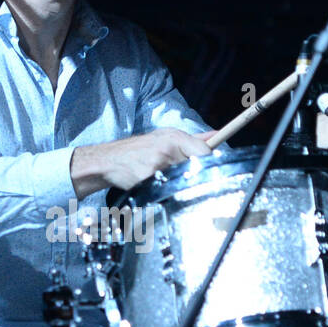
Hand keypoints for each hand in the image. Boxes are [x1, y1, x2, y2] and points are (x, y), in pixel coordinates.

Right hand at [71, 128, 211, 196]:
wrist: (109, 161)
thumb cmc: (140, 149)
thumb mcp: (166, 137)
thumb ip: (194, 140)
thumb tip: (218, 135)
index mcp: (174, 137)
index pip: (205, 151)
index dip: (210, 162)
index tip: (211, 168)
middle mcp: (167, 149)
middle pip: (195, 169)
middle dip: (191, 176)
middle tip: (180, 176)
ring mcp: (157, 165)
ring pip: (180, 181)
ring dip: (176, 185)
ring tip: (161, 178)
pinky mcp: (148, 179)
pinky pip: (164, 190)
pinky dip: (162, 190)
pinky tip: (151, 184)